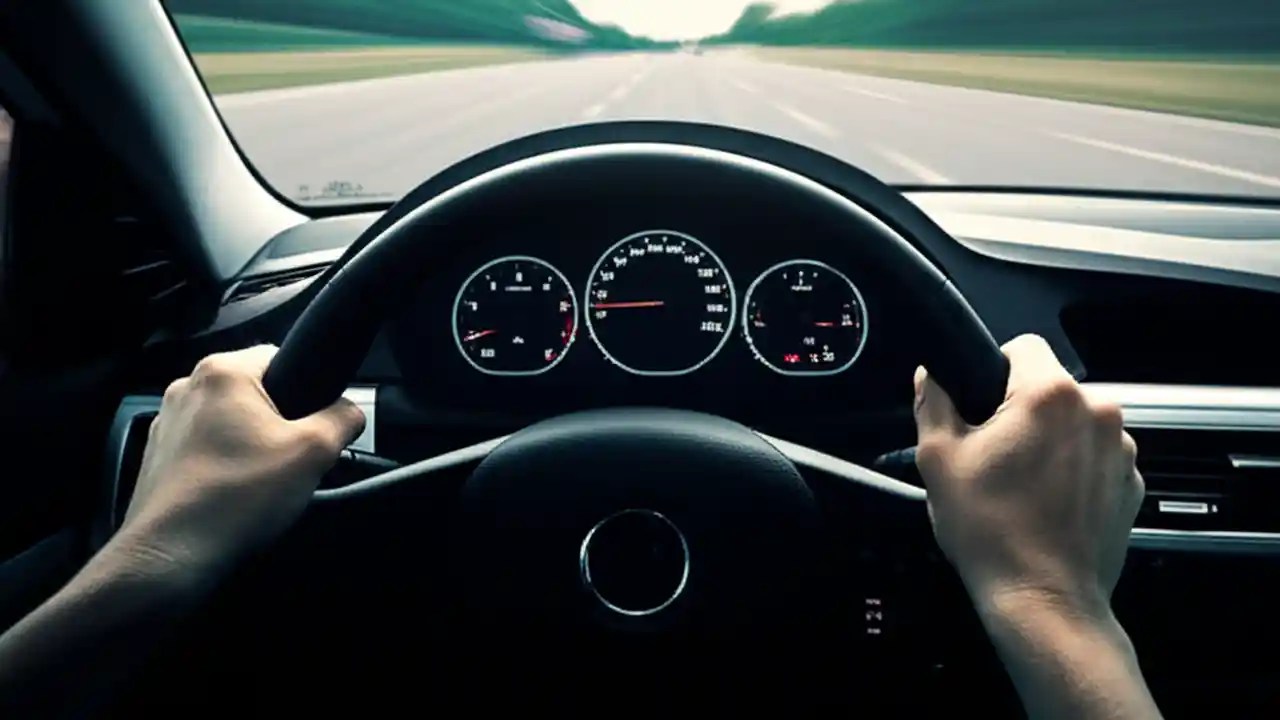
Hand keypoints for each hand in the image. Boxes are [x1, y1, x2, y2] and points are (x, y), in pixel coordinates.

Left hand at [115, 345, 364, 582]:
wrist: (171, 556)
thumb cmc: (239, 497)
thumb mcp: (314, 453)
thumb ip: (344, 419)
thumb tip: (350, 412)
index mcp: (222, 372)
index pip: (282, 357)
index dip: (309, 390)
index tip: (315, 428)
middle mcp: (186, 387)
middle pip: (256, 392)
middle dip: (280, 422)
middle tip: (293, 460)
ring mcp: (165, 423)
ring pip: (230, 422)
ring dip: (251, 445)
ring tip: (262, 483)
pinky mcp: (156, 457)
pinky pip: (206, 448)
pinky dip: (225, 465)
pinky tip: (235, 495)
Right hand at [913, 334, 1142, 619]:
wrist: (1043, 600)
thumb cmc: (992, 533)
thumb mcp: (939, 460)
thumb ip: (932, 403)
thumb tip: (930, 377)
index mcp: (1050, 396)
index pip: (1023, 346)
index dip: (993, 368)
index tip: (980, 404)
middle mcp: (1097, 414)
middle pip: (1050, 387)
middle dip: (1020, 409)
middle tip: (991, 452)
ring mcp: (1121, 451)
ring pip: (1073, 422)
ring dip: (1049, 439)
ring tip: (1019, 483)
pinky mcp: (1131, 483)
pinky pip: (1094, 457)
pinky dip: (1071, 469)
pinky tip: (1044, 501)